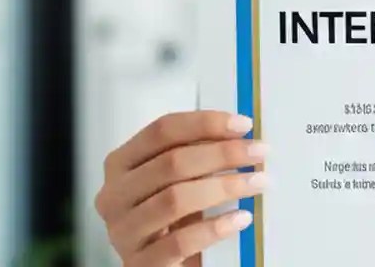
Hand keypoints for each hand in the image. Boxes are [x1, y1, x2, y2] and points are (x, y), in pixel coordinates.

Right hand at [94, 110, 269, 265]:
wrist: (166, 265)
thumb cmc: (175, 217)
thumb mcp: (180, 181)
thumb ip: (198, 156)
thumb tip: (244, 136)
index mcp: (121, 164)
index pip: (162, 131)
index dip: (205, 123)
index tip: (244, 124)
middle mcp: (114, 195)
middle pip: (171, 163)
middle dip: (223, 153)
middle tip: (260, 152)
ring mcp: (123, 232)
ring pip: (175, 199)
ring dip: (225, 187)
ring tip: (258, 183)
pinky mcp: (140, 265)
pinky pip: (181, 242)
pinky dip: (215, 228)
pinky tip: (241, 218)